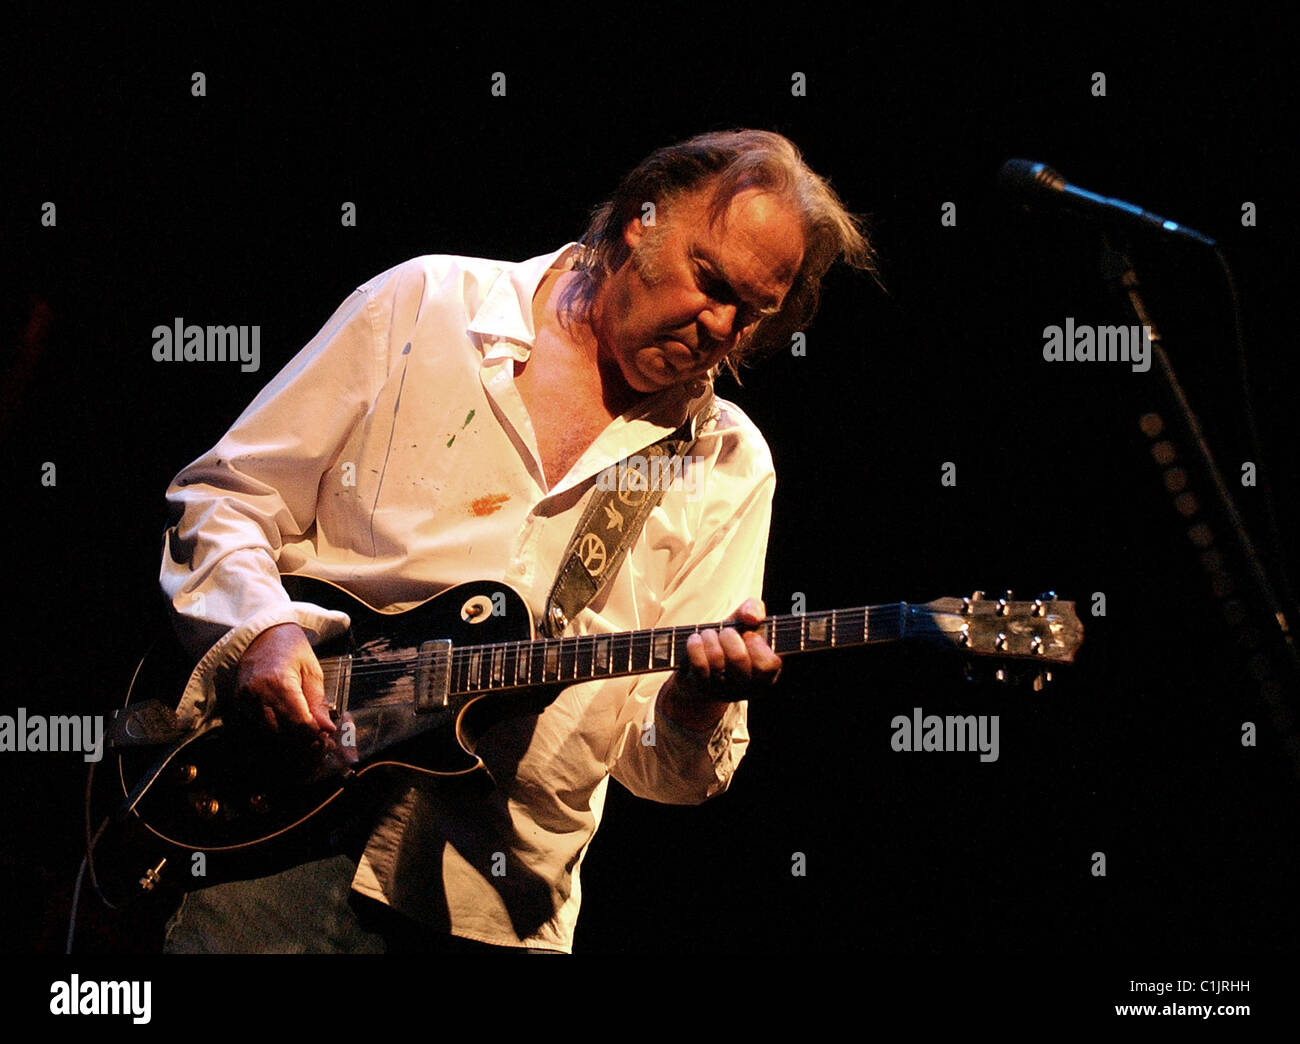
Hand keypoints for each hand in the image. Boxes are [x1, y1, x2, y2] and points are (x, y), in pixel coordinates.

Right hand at [233, 623, 335, 738]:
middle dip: (303, 737)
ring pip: (270, 731)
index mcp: (279, 682)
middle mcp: (258, 693)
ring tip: (305, 729)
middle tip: (318, 736)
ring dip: (289, 735)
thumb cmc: (291, 648)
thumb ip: (318, 702)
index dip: (315, 732)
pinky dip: (275, 727)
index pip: (299, 721)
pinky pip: (259, 724)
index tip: (326, 733)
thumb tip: (326, 728)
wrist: (263, 634)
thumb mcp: (312, 671)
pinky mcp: (239, 701)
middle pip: (284, 731)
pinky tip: (288, 721)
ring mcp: (245, 698)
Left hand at [658, 598, 781, 730]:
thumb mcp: (743, 624)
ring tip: (709, 635)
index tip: (749, 635)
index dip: (757, 645)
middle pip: (738, 658)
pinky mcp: (703, 689)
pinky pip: (699, 664)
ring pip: (716, 659)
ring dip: (710, 637)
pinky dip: (695, 645)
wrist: (700, 666)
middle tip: (726, 633)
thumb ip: (753, 610)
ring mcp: (724, 690)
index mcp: (766, 674)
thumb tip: (752, 616)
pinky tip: (696, 640)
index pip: (769, 664)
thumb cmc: (728, 642)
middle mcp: (747, 686)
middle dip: (728, 636)